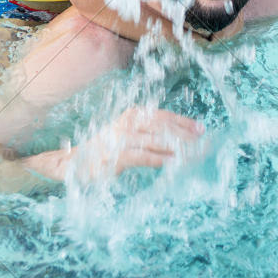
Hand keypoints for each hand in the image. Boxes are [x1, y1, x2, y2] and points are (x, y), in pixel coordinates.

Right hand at [56, 106, 203, 181]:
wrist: (74, 162)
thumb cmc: (106, 150)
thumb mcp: (128, 135)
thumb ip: (149, 134)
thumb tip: (178, 138)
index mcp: (132, 115)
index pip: (163, 116)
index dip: (183, 122)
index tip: (201, 129)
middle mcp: (127, 123)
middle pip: (162, 126)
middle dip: (184, 134)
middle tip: (203, 142)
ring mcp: (120, 138)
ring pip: (154, 139)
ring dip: (176, 147)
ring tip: (192, 153)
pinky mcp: (115, 156)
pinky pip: (141, 155)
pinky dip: (158, 158)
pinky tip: (172, 163)